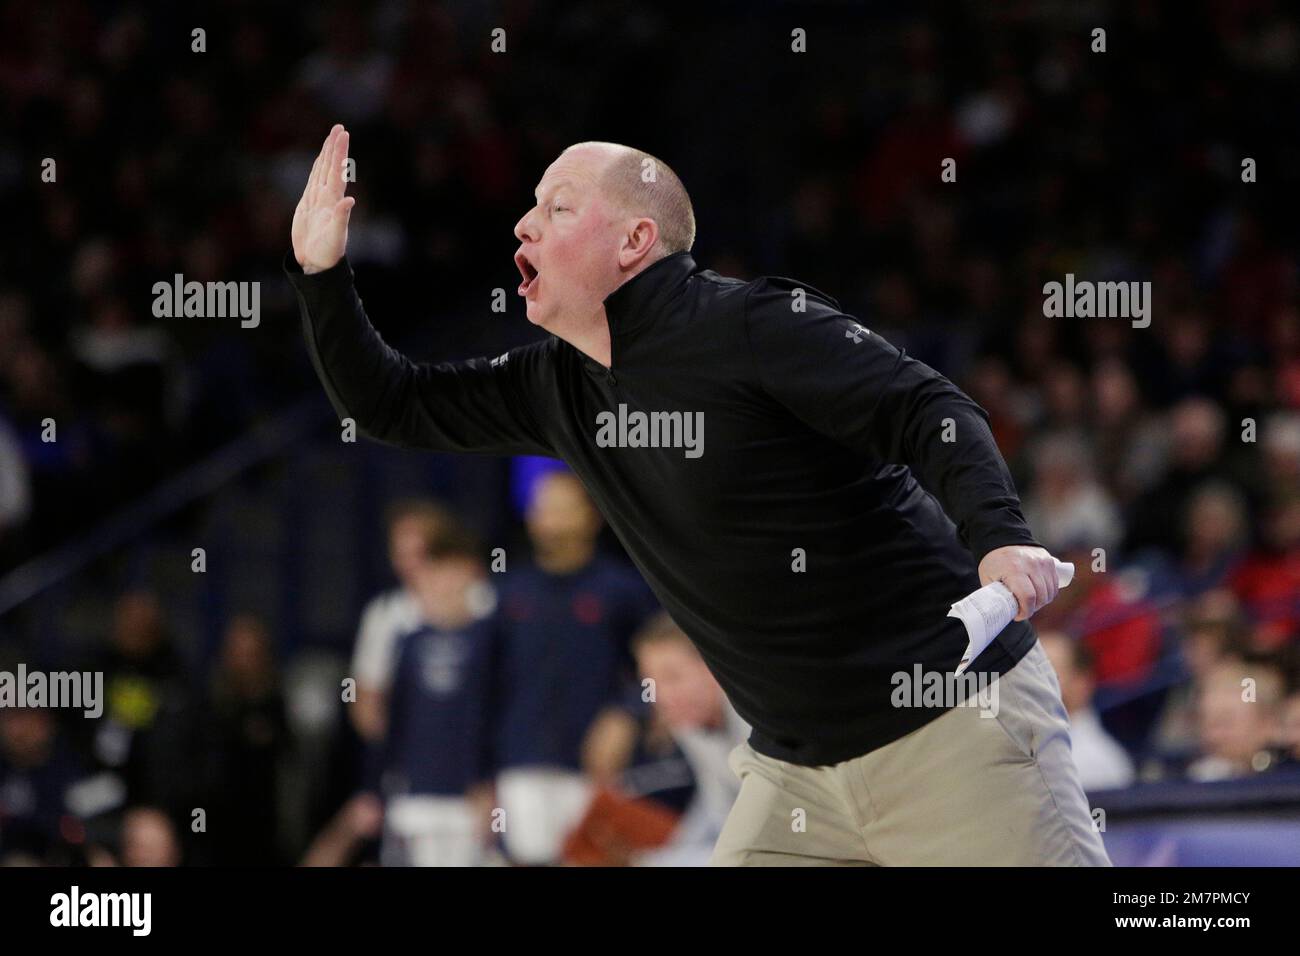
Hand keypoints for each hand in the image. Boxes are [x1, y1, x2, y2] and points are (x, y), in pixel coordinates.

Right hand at [292, 124, 355, 273]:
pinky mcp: (308, 205)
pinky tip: (319, 160)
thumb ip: (341, 218)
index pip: (337, 171)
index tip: (343, 134)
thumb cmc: (328, 252)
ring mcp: (318, 200)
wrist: (316, 263)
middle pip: (330, 166)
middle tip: (339, 128)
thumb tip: (350, 201)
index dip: (339, 153)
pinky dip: (316, 169)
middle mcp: (327, 197)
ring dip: (326, 154)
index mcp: (334, 201)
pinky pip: (312, 181)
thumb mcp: (336, 236)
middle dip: (334, 147)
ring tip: (331, 138)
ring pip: (322, 171)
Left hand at [977, 545, 1059, 621]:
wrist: (1002, 538)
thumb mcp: (988, 578)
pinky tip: (1040, 595)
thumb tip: (1003, 613)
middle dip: (1033, 608)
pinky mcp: (1050, 561)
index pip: (1028, 597)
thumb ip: (997, 595)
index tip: (1018, 615)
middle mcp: (1031, 565)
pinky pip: (1055, 584)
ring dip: (1042, 602)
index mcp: (1014, 569)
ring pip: (1050, 592)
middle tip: (1023, 610)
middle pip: (1041, 596)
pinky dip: (1049, 593)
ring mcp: (1043, 562)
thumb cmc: (993, 561)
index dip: (1025, 611)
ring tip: (1030, 602)